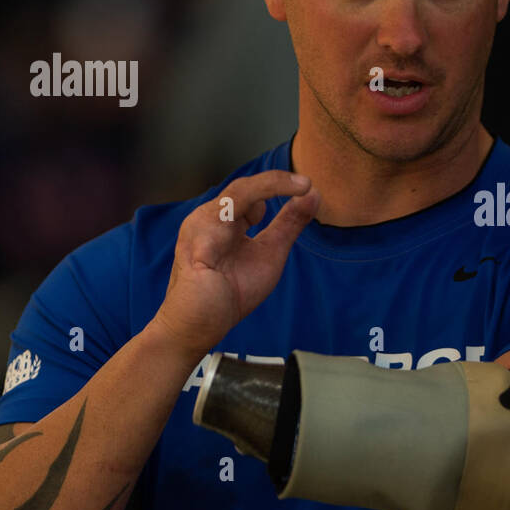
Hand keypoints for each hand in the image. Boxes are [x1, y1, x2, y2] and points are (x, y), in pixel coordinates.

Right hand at [151, 170, 318, 359]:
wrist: (197, 327)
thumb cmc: (228, 293)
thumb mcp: (269, 253)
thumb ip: (288, 224)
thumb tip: (314, 194)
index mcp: (225, 218)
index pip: (253, 190)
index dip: (280, 185)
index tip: (309, 185)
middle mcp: (209, 217)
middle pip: (244, 188)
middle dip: (277, 182)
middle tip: (307, 184)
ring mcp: (199, 230)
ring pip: (235, 196)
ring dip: (267, 188)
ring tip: (298, 190)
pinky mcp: (195, 248)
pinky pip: (220, 222)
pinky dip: (245, 212)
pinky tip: (263, 216)